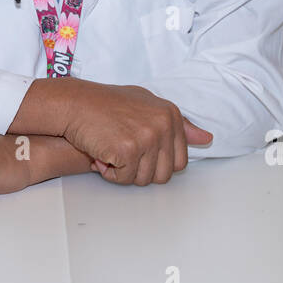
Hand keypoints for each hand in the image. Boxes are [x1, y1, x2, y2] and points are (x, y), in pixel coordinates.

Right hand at [61, 83, 212, 185]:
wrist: (75, 102)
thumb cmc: (106, 104)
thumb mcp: (146, 104)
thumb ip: (178, 124)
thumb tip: (207, 139)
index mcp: (171, 115)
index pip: (179, 161)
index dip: (155, 163)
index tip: (138, 152)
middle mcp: (164, 125)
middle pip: (163, 175)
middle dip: (140, 170)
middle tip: (121, 153)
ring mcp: (147, 137)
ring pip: (144, 179)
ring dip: (123, 172)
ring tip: (109, 150)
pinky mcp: (128, 150)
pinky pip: (123, 179)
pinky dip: (109, 173)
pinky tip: (100, 153)